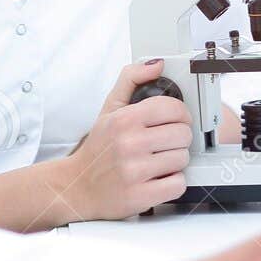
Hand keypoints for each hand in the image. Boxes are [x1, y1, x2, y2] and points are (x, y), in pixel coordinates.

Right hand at [56, 59, 192, 219]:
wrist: (77, 187)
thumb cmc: (98, 148)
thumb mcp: (109, 108)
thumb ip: (131, 79)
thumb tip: (156, 64)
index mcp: (124, 120)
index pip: (173, 108)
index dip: (180, 114)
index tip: (174, 121)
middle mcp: (129, 144)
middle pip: (183, 135)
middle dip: (178, 139)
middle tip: (164, 143)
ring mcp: (135, 172)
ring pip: (183, 159)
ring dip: (175, 161)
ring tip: (158, 161)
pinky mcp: (141, 196)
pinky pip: (178, 184)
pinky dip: (172, 182)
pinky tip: (157, 178)